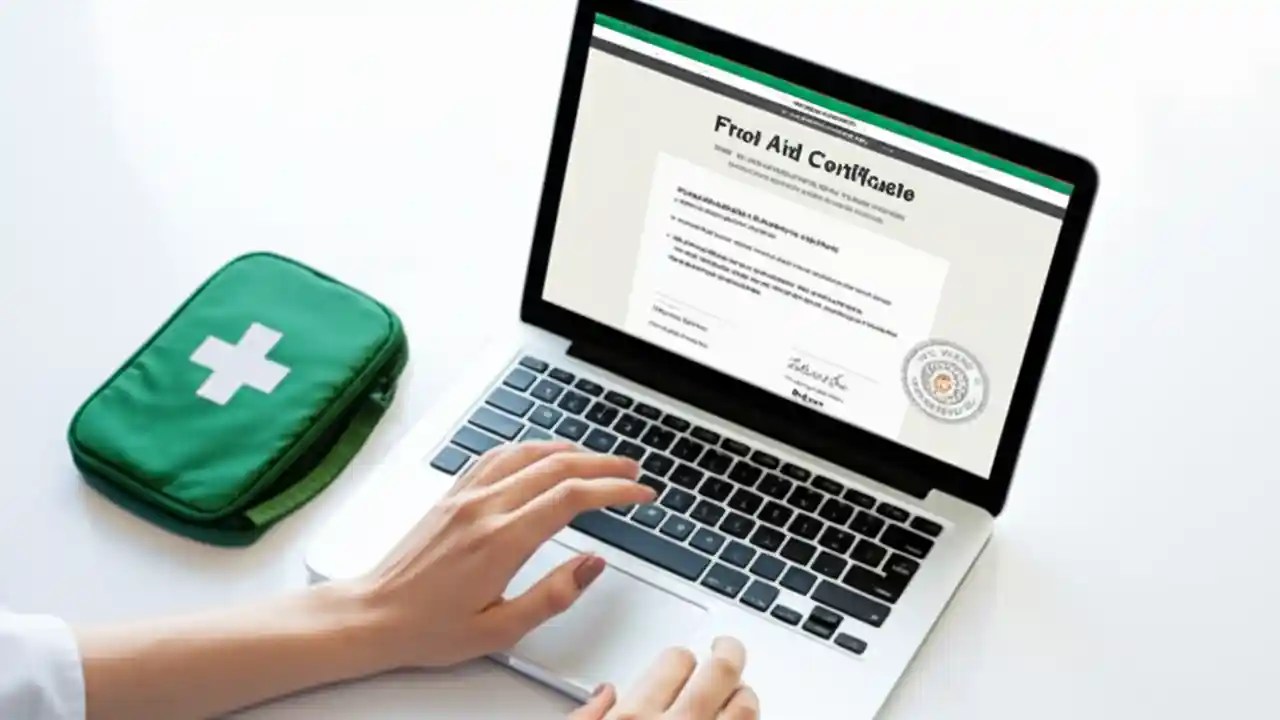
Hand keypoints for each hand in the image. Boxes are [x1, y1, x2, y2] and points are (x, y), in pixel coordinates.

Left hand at [349, 441, 654, 668]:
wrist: (372, 616)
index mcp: (501, 541)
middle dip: (603, 465)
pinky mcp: (451, 495)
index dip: (614, 491)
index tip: (639, 493)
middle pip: (557, 467)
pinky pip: (496, 456)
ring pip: (527, 454)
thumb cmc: (429, 629)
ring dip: (570, 451)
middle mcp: (484, 508)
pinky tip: (542, 452)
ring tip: (598, 460)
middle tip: (633, 472)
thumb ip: (554, 595)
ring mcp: (465, 496)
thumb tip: (593, 564)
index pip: (572, 498)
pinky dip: (529, 447)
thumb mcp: (501, 630)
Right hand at [569, 637, 759, 718]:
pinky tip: (742, 719)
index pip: (675, 661)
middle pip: (720, 671)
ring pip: (745, 705)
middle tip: (727, 647)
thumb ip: (585, 718)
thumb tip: (603, 695)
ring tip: (739, 687)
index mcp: (634, 719)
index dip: (681, 657)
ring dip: (744, 691)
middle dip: (728, 652)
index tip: (682, 661)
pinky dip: (750, 719)